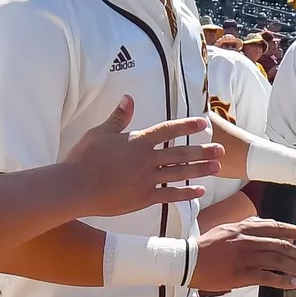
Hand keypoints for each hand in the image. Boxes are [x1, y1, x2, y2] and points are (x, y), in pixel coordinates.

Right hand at [61, 96, 216, 217]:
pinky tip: (199, 191)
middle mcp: (146, 160)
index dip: (186, 126)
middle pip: (180, 154)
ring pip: (179, 174)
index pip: (167, 131)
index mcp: (137, 141)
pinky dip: (185, 194)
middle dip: (202, 150)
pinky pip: (169, 196)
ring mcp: (146, 180)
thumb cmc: (83, 158)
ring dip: (199, 170)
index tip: (203, 123)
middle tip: (221, 149)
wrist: (75, 187)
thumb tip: (129, 98)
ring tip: (217, 167)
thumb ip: (119, 117)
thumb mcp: (100, 133)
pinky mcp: (142, 198)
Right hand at [192, 219, 295, 291]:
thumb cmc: (206, 246)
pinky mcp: (240, 274)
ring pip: (278, 261)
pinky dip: (282, 280)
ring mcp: (245, 257)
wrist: (187, 260)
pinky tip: (293, 283)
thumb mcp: (227, 229)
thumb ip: (246, 227)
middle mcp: (248, 240)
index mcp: (244, 228)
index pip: (276, 227)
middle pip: (282, 245)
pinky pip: (267, 277)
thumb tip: (264, 225)